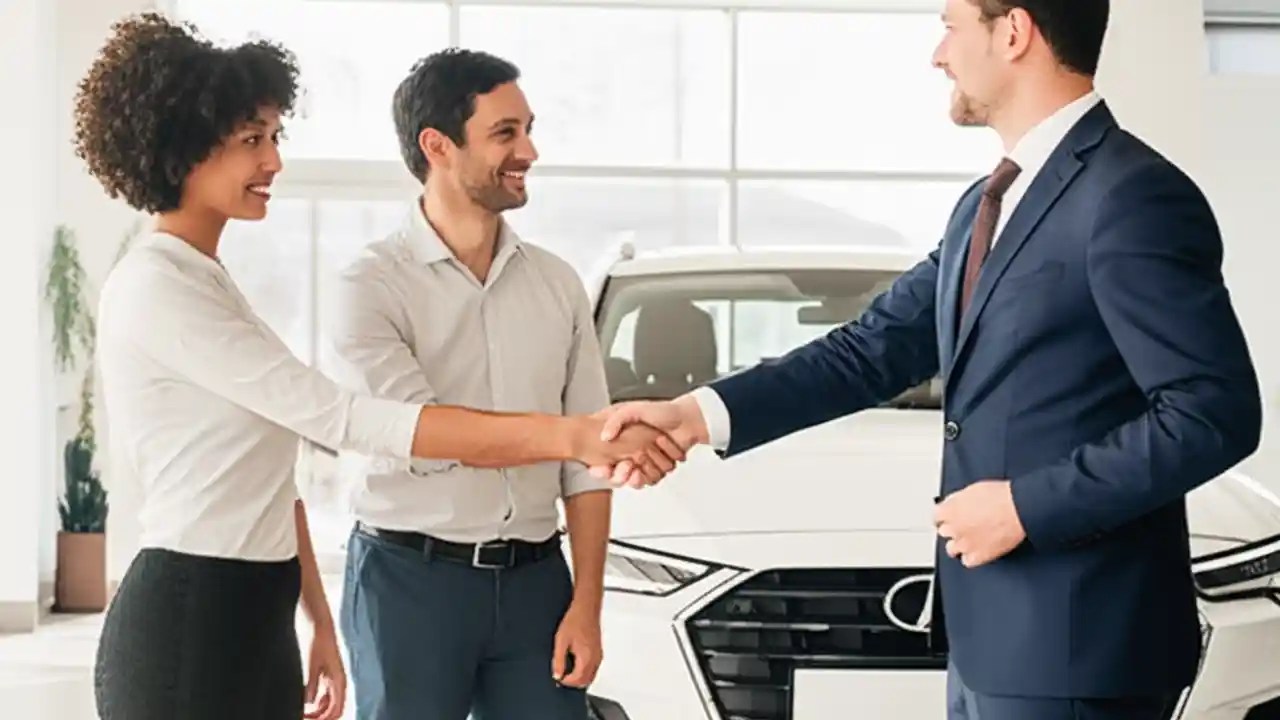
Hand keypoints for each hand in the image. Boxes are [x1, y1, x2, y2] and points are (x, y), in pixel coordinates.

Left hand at [304, 625, 345, 719]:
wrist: (318, 621)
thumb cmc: (316, 639)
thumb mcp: (311, 662)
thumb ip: (311, 683)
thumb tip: (308, 702)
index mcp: (339, 680)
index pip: (337, 710)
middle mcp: (338, 682)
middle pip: (333, 710)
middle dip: (320, 718)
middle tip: (302, 718)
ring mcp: (332, 679)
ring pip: (328, 704)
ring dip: (317, 712)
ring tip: (301, 713)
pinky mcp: (325, 674)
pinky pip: (323, 696)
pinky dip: (315, 703)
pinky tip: (303, 703)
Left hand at [552, 602, 601, 688]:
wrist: (586, 608)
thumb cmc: (575, 620)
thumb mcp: (561, 641)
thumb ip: (558, 660)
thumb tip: (557, 675)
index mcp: (586, 658)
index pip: (577, 680)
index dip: (566, 681)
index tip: (558, 677)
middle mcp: (595, 658)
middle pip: (586, 681)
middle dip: (573, 682)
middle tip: (562, 676)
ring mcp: (598, 655)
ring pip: (591, 676)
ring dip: (580, 677)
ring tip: (568, 670)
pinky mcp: (599, 651)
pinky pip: (594, 668)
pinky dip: (585, 671)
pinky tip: (576, 663)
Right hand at [591, 397, 707, 487]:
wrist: (689, 420)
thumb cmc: (663, 411)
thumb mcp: (634, 409)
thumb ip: (617, 419)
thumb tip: (604, 436)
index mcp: (623, 438)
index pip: (604, 459)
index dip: (601, 468)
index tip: (603, 468)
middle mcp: (632, 451)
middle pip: (618, 474)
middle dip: (619, 475)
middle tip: (624, 467)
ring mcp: (646, 461)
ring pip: (634, 479)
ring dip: (636, 476)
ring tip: (637, 468)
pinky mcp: (659, 467)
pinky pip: (650, 479)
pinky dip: (650, 476)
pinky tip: (649, 468)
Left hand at [934, 480, 1025, 567]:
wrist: (1018, 509)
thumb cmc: (1001, 496)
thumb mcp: (972, 490)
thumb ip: (959, 500)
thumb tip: (957, 505)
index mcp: (949, 510)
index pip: (936, 516)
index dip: (944, 516)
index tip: (947, 517)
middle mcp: (953, 528)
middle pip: (943, 532)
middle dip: (952, 529)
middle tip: (962, 526)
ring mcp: (965, 544)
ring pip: (952, 549)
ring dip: (958, 545)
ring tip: (968, 540)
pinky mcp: (978, 556)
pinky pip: (967, 561)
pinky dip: (971, 557)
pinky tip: (976, 552)